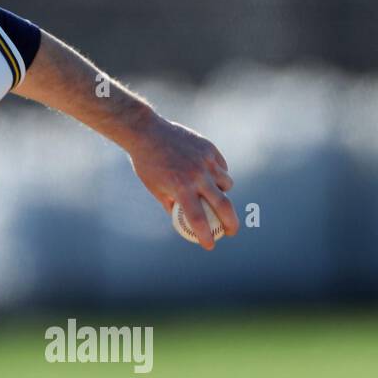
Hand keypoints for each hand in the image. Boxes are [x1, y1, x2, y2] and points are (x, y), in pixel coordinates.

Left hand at [126, 116, 237, 249]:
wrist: (146, 132)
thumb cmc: (147, 163)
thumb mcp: (155, 187)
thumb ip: (171, 203)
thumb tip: (183, 219)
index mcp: (180, 188)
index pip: (198, 219)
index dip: (205, 236)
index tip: (209, 245)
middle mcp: (197, 175)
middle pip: (223, 205)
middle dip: (231, 223)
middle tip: (230, 232)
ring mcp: (206, 161)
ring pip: (227, 183)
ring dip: (224, 193)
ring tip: (216, 196)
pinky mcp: (209, 149)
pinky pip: (222, 167)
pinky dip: (220, 174)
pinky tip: (212, 177)